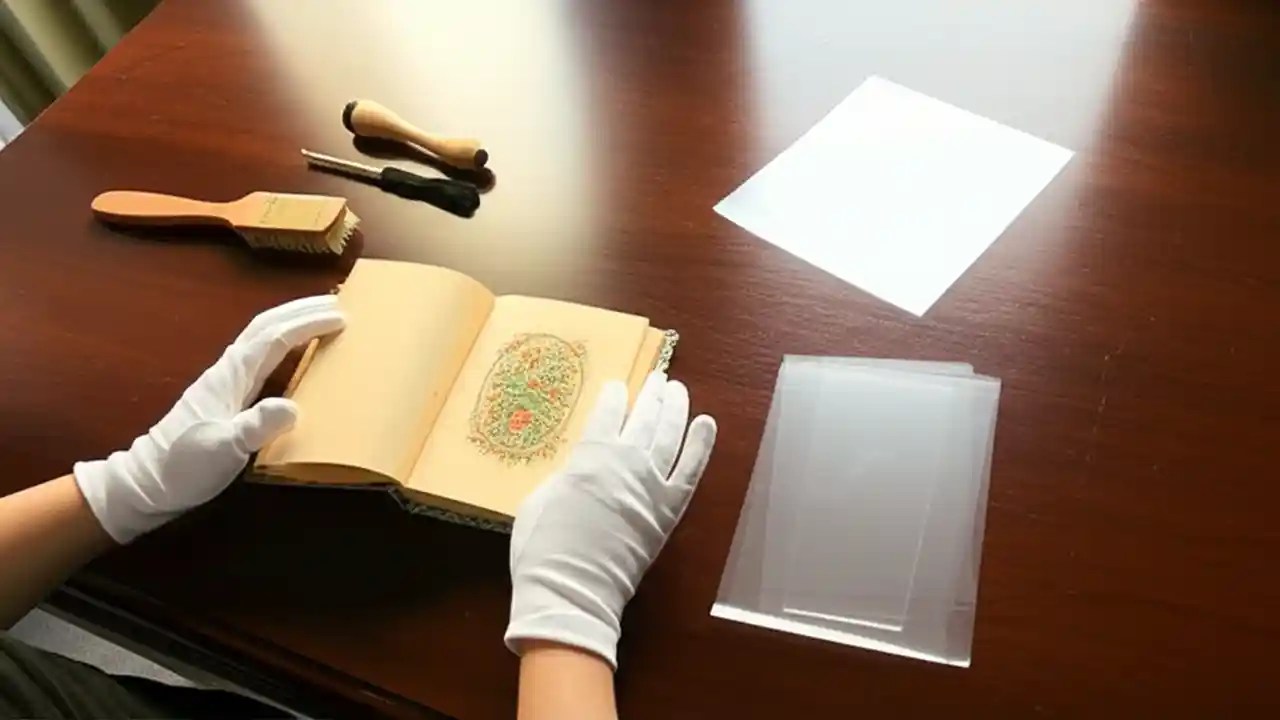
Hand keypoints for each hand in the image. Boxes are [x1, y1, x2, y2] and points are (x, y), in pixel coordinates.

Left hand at [74, 296, 344, 543]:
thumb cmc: (183, 467)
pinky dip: (283, 345)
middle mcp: (228, 371)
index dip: (307, 324)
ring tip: (321, 320)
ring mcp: (224, 382)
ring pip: (261, 338)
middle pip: (265, 326)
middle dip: (301, 311)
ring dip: (291, 323)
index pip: (274, 338)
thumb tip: (294, 406)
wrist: (144, 483)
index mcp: (230, 377)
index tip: (340, 317)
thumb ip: (257, 426)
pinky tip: (293, 356)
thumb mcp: (224, 449)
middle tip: (338, 305)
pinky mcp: (225, 396)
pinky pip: (261, 357)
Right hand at [506, 372, 717, 668]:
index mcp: (590, 456)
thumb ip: (566, 474)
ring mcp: (653, 485)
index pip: (608, 412)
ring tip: (677, 390)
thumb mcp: (540, 497)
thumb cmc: (543, 547)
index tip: (618, 386)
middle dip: (651, 394)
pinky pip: (692, 470)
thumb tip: (581, 467)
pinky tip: (706, 423)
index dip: (614, 395)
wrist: (572, 591)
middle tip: (657, 379)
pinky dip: (701, 444)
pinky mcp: (670, 510)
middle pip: (644, 416)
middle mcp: (626, 462)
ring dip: (675, 407)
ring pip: (671, 434)